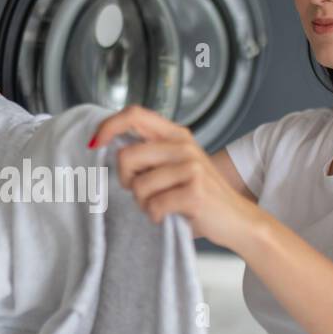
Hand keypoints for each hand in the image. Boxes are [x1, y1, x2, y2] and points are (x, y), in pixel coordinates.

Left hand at [88, 104, 255, 248]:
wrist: (237, 219)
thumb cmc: (199, 194)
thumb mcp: (177, 164)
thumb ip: (150, 153)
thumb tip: (107, 148)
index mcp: (176, 134)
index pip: (134, 114)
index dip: (108, 126)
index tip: (95, 143)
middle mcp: (183, 145)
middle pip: (126, 157)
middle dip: (126, 181)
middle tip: (143, 192)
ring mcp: (191, 167)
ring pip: (138, 186)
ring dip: (144, 203)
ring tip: (162, 205)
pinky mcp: (194, 192)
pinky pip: (154, 206)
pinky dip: (156, 217)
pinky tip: (171, 215)